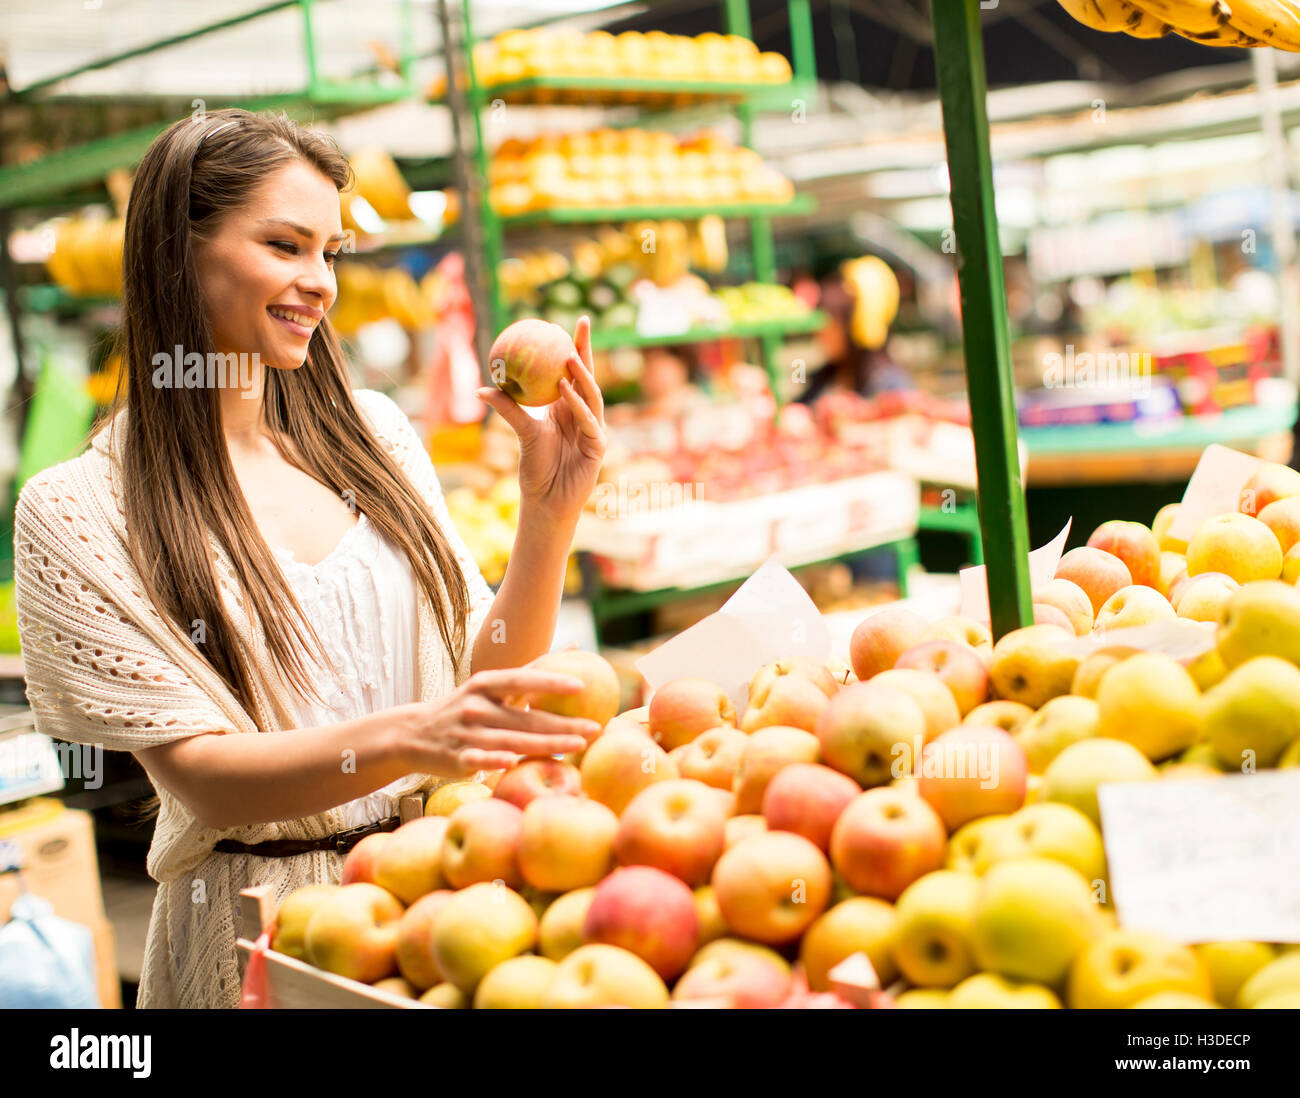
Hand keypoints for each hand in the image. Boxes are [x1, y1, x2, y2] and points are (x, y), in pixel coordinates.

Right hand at [402, 668, 602, 776]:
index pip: (521, 680)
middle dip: (563, 722)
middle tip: (596, 726)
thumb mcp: (490, 685)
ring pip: (511, 740)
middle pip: (526, 717)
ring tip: (578, 745)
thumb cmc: (466, 707)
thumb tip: (574, 647)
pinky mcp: (457, 759)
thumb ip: (531, 670)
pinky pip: (479, 761)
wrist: (412, 734)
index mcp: (485, 686)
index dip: (550, 681)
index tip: (581, 685)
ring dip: (546, 744)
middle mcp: (476, 707)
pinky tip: (513, 763)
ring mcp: (467, 734)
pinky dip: (493, 761)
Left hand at [476, 315, 606, 526]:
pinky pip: (588, 421)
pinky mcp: (597, 446)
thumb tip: (481, 388)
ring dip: (581, 377)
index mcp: (568, 407)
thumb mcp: (521, 432)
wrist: (546, 500)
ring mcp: (594, 429)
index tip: (571, 321)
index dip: (576, 345)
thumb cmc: (536, 468)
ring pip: (591, 396)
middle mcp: (584, 414)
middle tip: (581, 324)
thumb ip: (508, 409)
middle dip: (587, 349)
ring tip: (569, 358)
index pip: (574, 371)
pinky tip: (566, 390)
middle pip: (588, 376)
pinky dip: (578, 405)